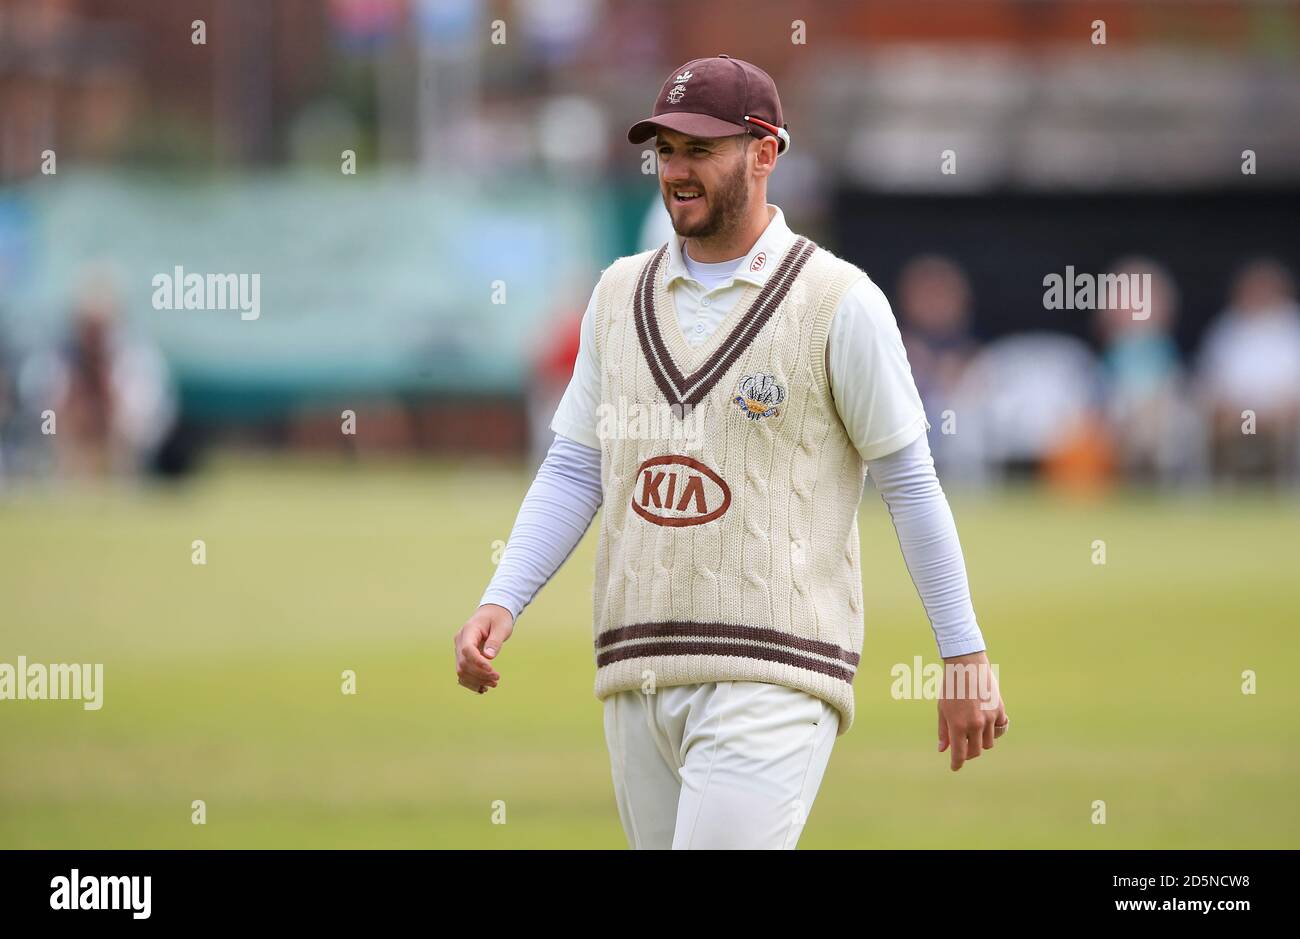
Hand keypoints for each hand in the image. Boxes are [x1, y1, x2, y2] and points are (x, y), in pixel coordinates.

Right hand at [454, 604, 513, 694]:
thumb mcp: (501, 627)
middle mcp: (460, 640)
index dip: (478, 662)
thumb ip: (495, 641)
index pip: (467, 649)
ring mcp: (459, 649)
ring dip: (476, 680)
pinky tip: (483, 688)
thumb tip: (489, 656)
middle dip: (480, 674)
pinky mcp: (463, 657)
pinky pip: (463, 673)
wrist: (492, 614)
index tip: (492, 670)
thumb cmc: (498, 619)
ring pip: (461, 671)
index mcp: (469, 630)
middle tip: (497, 678)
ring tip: (494, 684)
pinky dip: (471, 682)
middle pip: (463, 663)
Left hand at [936, 650, 1007, 771]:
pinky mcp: (1000, 710)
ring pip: (989, 742)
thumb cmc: (950, 687)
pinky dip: (993, 730)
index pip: (960, 754)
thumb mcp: (942, 709)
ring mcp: (989, 718)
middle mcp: (975, 724)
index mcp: (958, 725)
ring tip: (973, 732)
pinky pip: (999, 729)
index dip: (957, 763)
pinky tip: (986, 724)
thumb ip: (943, 731)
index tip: (955, 767)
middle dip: (969, 753)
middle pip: (976, 751)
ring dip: (980, 741)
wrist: (966, 665)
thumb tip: (943, 749)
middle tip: (963, 748)